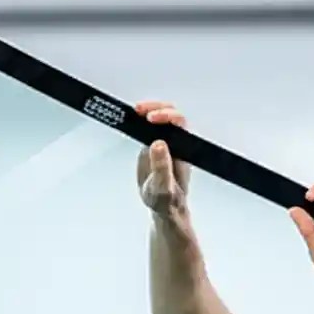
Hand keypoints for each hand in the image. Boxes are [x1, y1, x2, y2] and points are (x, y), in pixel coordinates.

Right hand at [134, 100, 190, 214]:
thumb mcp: (163, 186)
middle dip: (156, 108)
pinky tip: (130, 116)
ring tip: (134, 111)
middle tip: (140, 110)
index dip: (166, 116)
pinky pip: (147, 127)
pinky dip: (139, 119)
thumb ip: (162, 166)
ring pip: (159, 117)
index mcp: (183, 149)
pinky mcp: (151, 145)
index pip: (179, 123)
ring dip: (148, 109)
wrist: (163, 206)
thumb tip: (159, 143)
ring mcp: (164, 142)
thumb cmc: (167, 199)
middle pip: (170, 114)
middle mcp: (175, 142)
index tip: (151, 118)